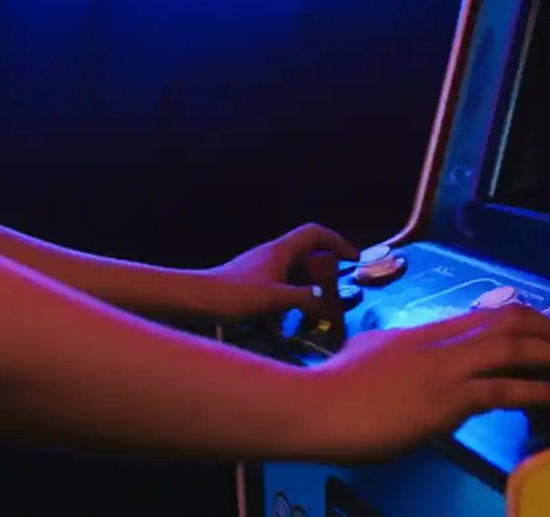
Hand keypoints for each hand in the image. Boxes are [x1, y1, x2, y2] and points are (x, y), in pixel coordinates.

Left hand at [207, 224, 358, 320]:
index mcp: (280, 250)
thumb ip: (305, 298)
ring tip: (320, 306)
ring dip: (309, 284)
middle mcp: (273, 254)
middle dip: (326, 268)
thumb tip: (328, 301)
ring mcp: (262, 268)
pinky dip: (293, 295)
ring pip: (295, 270)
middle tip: (338, 288)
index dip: (337, 241)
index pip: (315, 233)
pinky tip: (293, 317)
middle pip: (307, 252)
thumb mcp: (275, 298)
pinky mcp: (253, 282)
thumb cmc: (235, 294)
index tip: (352, 259)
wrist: (197, 299)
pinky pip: (282, 283)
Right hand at [311, 305, 549, 460]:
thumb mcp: (365, 353)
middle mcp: (438, 342)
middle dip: (544, 329)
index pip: (478, 317)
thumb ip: (390, 352)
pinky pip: (502, 390)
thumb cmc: (331, 387)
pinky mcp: (446, 399)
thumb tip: (401, 357)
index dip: (515, 320)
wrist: (314, 405)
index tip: (538, 326)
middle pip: (504, 322)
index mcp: (420, 332)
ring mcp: (444, 368)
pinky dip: (534, 390)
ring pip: (511, 349)